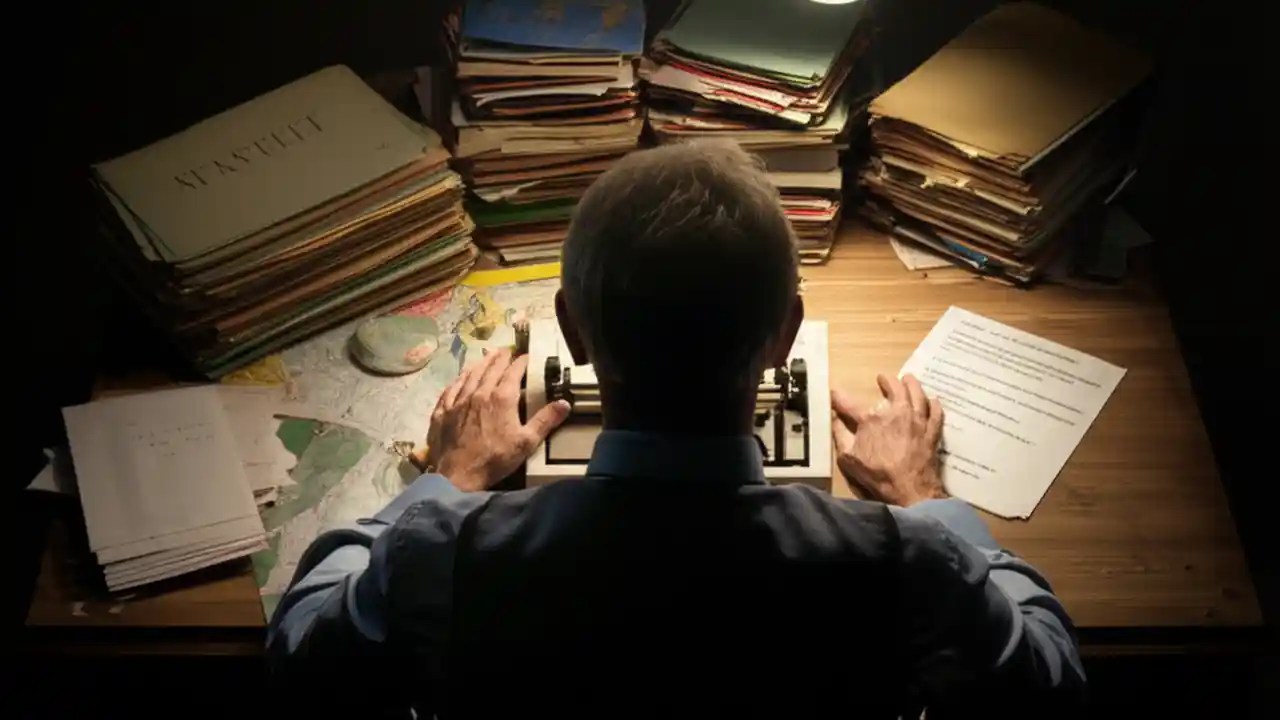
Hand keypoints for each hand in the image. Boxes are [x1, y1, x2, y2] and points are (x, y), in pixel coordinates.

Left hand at [427, 347, 570, 491]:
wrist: (458, 475)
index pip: (513, 372)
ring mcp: (458, 401)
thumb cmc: (496, 459)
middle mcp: (479, 393)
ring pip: (470, 375)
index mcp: (501, 398)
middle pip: (491, 368)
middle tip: (506, 351)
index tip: (526, 356)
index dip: (521, 362)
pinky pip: (451, 389)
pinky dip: (458, 380)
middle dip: (500, 358)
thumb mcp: (527, 442)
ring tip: (486, 356)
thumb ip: (546, 420)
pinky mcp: (442, 411)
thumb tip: (565, 403)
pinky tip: (460, 378)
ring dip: (480, 363)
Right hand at [831, 373, 945, 506]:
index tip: (834, 392)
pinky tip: (933, 400)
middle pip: (893, 388)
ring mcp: (917, 420)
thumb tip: (834, 419)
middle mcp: (895, 413)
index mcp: (870, 419)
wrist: (910, 489)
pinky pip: (935, 412)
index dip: (839, 397)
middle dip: (887, 381)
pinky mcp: (932, 431)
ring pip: (917, 394)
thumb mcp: (848, 459)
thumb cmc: (877, 475)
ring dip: (912, 384)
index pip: (849, 403)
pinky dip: (934, 404)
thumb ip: (839, 436)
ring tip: (908, 378)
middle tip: (883, 378)